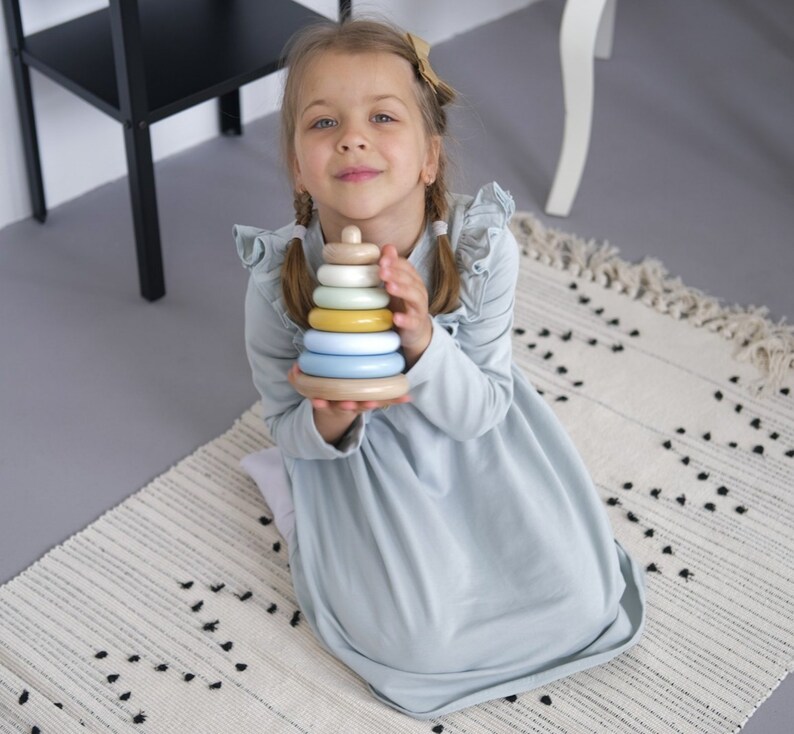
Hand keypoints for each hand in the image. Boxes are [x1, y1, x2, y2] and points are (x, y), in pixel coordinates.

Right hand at [288, 364, 409, 443]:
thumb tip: (294, 368)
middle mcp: (346, 406)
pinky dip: (396, 399)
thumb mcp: (308, 389)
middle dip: (349, 406)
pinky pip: (386, 401)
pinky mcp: (375, 400)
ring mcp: (361, 404)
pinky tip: (406, 397)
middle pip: (348, 408)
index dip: (322, 404)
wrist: (338, 412)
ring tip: (375, 403)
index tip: (318, 402)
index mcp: (331, 403)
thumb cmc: (326, 394)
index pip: (326, 404)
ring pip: (367, 406)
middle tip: (347, 403)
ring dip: (373, 404)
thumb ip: (298, 380)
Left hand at [379, 244, 431, 365]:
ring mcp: (419, 308)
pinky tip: (396, 317)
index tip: (382, 259)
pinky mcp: (416, 325)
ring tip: (389, 287)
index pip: (406, 267)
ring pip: (414, 297)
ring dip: (402, 290)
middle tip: (382, 270)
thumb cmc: (402, 305)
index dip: (395, 262)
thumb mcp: (396, 285)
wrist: (416, 332)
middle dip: (396, 274)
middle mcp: (418, 292)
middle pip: (410, 279)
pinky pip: (412, 321)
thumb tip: (386, 246)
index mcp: (412, 280)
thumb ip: (391, 267)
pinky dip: (405, 319)